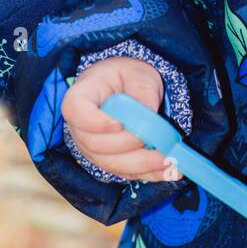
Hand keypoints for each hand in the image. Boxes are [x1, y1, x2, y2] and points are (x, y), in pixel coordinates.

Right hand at [61, 55, 182, 181]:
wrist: (127, 90)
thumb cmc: (128, 78)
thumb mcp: (139, 74)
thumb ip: (143, 90)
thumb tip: (150, 113)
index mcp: (83, 94)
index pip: (75, 109)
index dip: (93, 122)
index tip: (118, 124)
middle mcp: (81, 126)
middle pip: (96, 143)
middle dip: (129, 144)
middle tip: (157, 139)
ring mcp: (92, 148)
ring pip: (112, 163)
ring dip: (143, 164)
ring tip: (170, 160)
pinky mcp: (110, 162)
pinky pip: (126, 173)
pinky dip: (150, 174)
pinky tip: (171, 171)